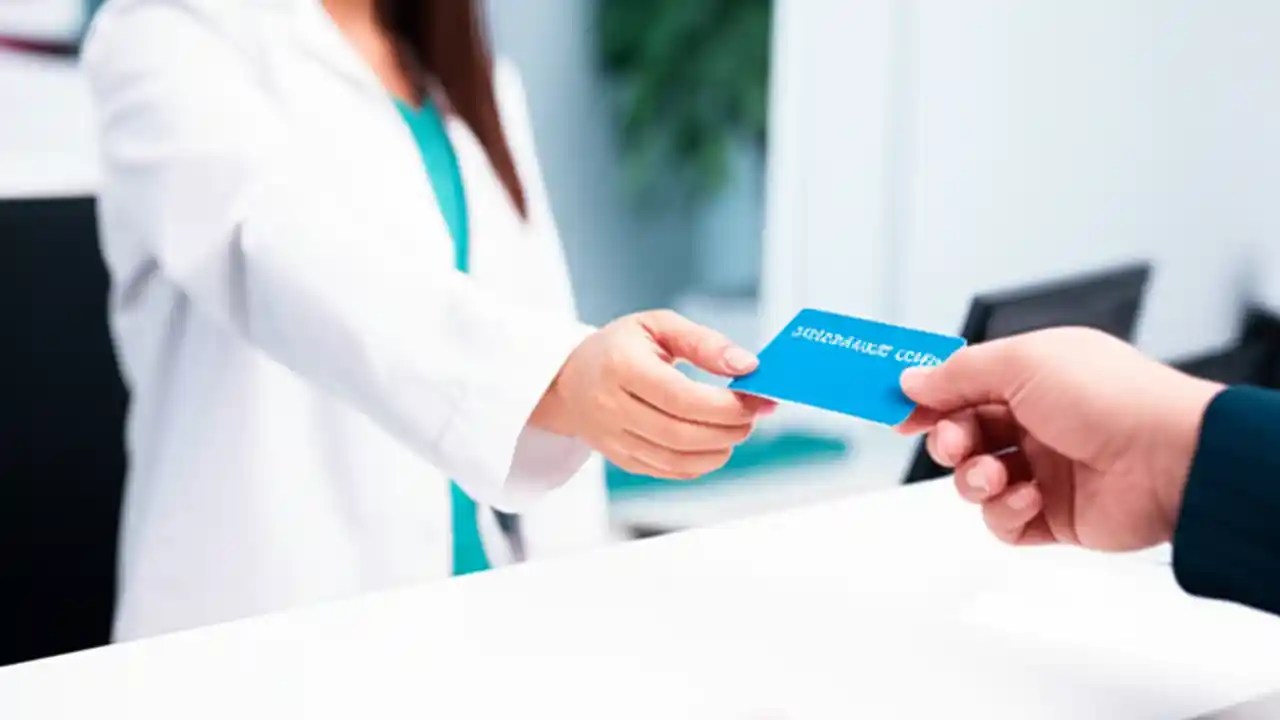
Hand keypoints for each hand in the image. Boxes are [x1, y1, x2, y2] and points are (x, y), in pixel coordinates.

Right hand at [532, 310, 774, 479]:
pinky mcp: (621, 459)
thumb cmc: (618, 348)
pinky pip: (668, 471)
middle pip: (680, 433)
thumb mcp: (658, 326)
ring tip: (736, 429)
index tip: (752, 398)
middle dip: (728, 429)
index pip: (679, 397)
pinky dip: (700, 463)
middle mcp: (612, 407)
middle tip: (752, 414)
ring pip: (676, 460)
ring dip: (718, 450)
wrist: (568, 380)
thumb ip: (704, 342)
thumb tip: (747, 365)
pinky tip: (713, 444)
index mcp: (620, 366)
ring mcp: (613, 439)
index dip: (723, 405)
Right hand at [898, 327, 1222, 550]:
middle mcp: (1039, 422)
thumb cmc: (1111, 397)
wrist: (1173, 460)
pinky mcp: (1056, 517)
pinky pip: (1004, 521)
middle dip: (948, 441)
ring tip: (994, 475)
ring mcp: (1047, 470)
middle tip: (952, 443)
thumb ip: (958, 373)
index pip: (965, 385)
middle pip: (964, 434)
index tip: (899, 411)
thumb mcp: (1022, 362)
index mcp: (1035, 377)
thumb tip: (912, 380)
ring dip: (973, 479)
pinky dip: (1006, 511)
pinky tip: (1030, 497)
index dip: (930, 398)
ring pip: (977, 481)